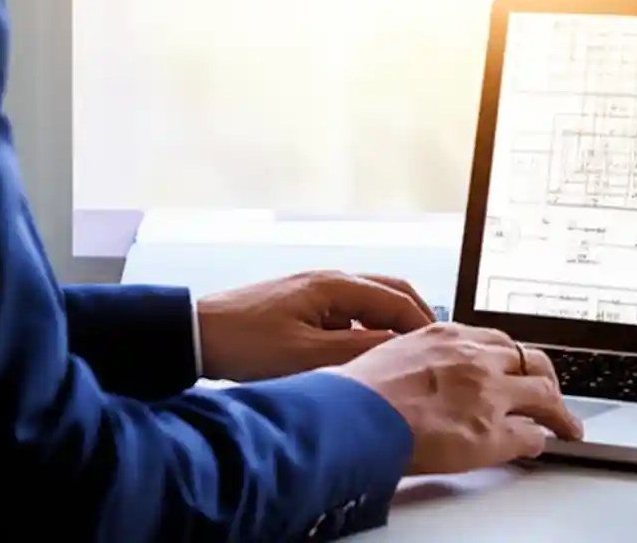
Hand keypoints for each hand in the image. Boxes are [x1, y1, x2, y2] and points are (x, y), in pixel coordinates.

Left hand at [196, 270, 434, 381]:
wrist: (196, 334)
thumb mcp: (307, 356)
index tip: (440, 351)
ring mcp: (317, 289)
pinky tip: (365, 355)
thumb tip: (399, 349)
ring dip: (392, 323)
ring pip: (370, 301)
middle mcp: (331, 279)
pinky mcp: (304, 303)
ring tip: (405, 355)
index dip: (422, 326)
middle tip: (433, 347)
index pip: (397, 300)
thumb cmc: (248, 344)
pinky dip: (367, 328)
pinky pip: (350, 311)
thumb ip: (357, 350)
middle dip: (415, 316)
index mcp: (336, 285)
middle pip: (390, 290)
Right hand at [334, 322, 583, 473]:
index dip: (511, 358)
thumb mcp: (389, 355)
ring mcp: (489, 394)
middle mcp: (476, 358)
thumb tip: (420, 377)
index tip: (515, 366)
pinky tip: (538, 447)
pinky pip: (531, 436)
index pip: (496, 341)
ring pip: (544, 395)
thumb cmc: (357, 393)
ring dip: (558, 412)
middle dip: (545, 377)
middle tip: (550, 391)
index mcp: (448, 336)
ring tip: (565, 424)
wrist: (353, 418)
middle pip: (531, 361)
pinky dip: (538, 442)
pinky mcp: (492, 432)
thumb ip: (418, 360)